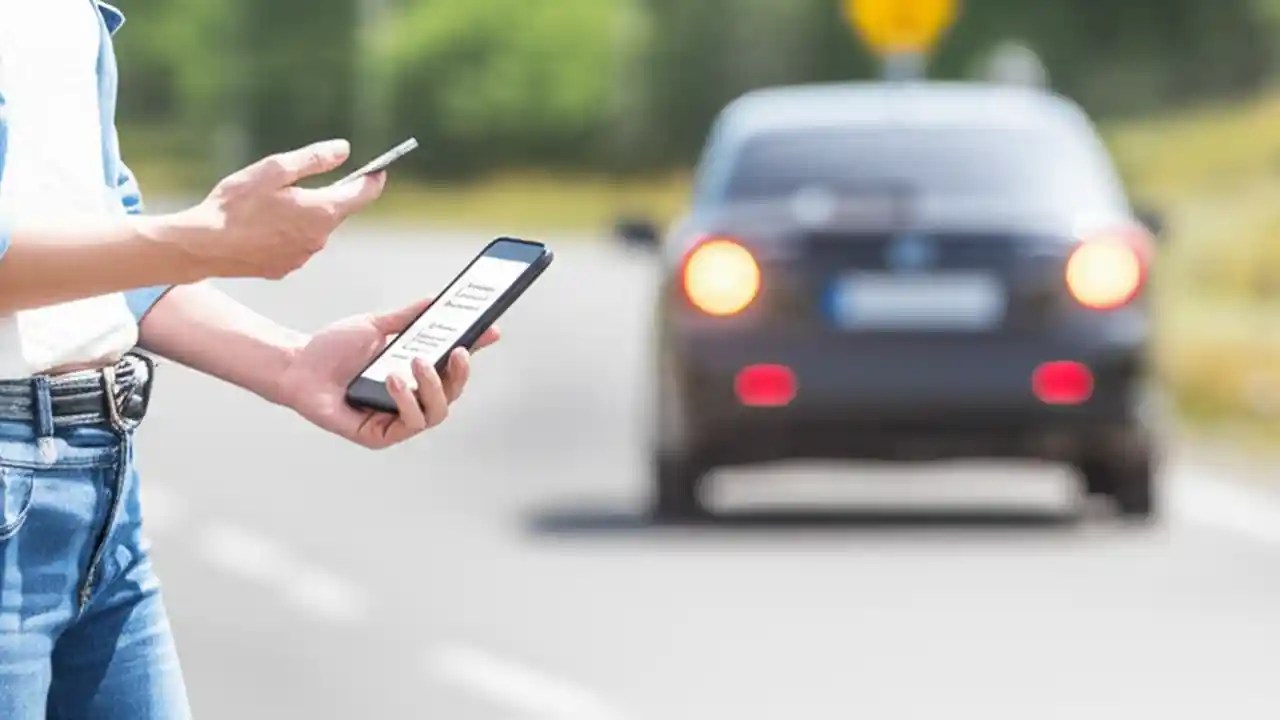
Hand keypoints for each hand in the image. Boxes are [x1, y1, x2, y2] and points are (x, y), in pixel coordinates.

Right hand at [173, 139, 385, 279]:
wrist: (204, 245)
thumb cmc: (237, 204)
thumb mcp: (274, 170)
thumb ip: (313, 159)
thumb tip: (344, 150)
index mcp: (322, 212)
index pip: (363, 194)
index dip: (373, 180)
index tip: (379, 171)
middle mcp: (319, 238)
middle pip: (338, 212)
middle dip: (333, 195)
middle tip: (314, 180)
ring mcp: (303, 256)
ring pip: (316, 230)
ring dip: (306, 215)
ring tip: (276, 203)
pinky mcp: (285, 268)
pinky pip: (296, 246)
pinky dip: (288, 233)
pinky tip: (263, 226)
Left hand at [274, 298, 500, 449]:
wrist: (296, 365)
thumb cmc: (333, 348)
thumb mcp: (376, 326)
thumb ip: (408, 316)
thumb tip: (439, 300)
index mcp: (414, 374)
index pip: (453, 365)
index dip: (475, 350)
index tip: (492, 330)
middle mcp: (411, 399)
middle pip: (453, 393)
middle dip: (461, 374)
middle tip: (459, 350)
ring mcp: (396, 420)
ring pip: (436, 413)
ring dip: (432, 388)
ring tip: (417, 361)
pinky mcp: (379, 436)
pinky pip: (408, 425)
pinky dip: (406, 402)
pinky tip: (393, 380)